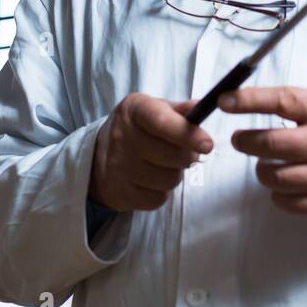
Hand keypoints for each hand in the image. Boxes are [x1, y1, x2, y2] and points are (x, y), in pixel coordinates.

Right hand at [90, 93, 211, 211]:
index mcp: (135, 110)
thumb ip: (181, 110)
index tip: (207, 145)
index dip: (186, 134)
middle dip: (187, 156)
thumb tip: (202, 106)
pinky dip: (161, 193)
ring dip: (175, 175)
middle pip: (172, 156)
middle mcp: (123, 137)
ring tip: (163, 165)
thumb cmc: (138, 128)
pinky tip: (151, 180)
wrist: (99, 154)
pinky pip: (158, 199)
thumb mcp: (155, 109)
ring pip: (169, 180)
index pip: (162, 122)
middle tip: (183, 152)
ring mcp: (118, 167)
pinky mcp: (119, 192)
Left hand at [221, 86, 306, 214]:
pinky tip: (283, 185)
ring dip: (261, 170)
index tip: (224, 101)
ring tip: (264, 163)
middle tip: (240, 139)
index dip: (248, 101)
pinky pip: (288, 203)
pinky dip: (278, 194)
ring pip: (274, 177)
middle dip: (245, 141)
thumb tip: (248, 99)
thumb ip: (297, 103)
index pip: (281, 101)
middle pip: (270, 144)